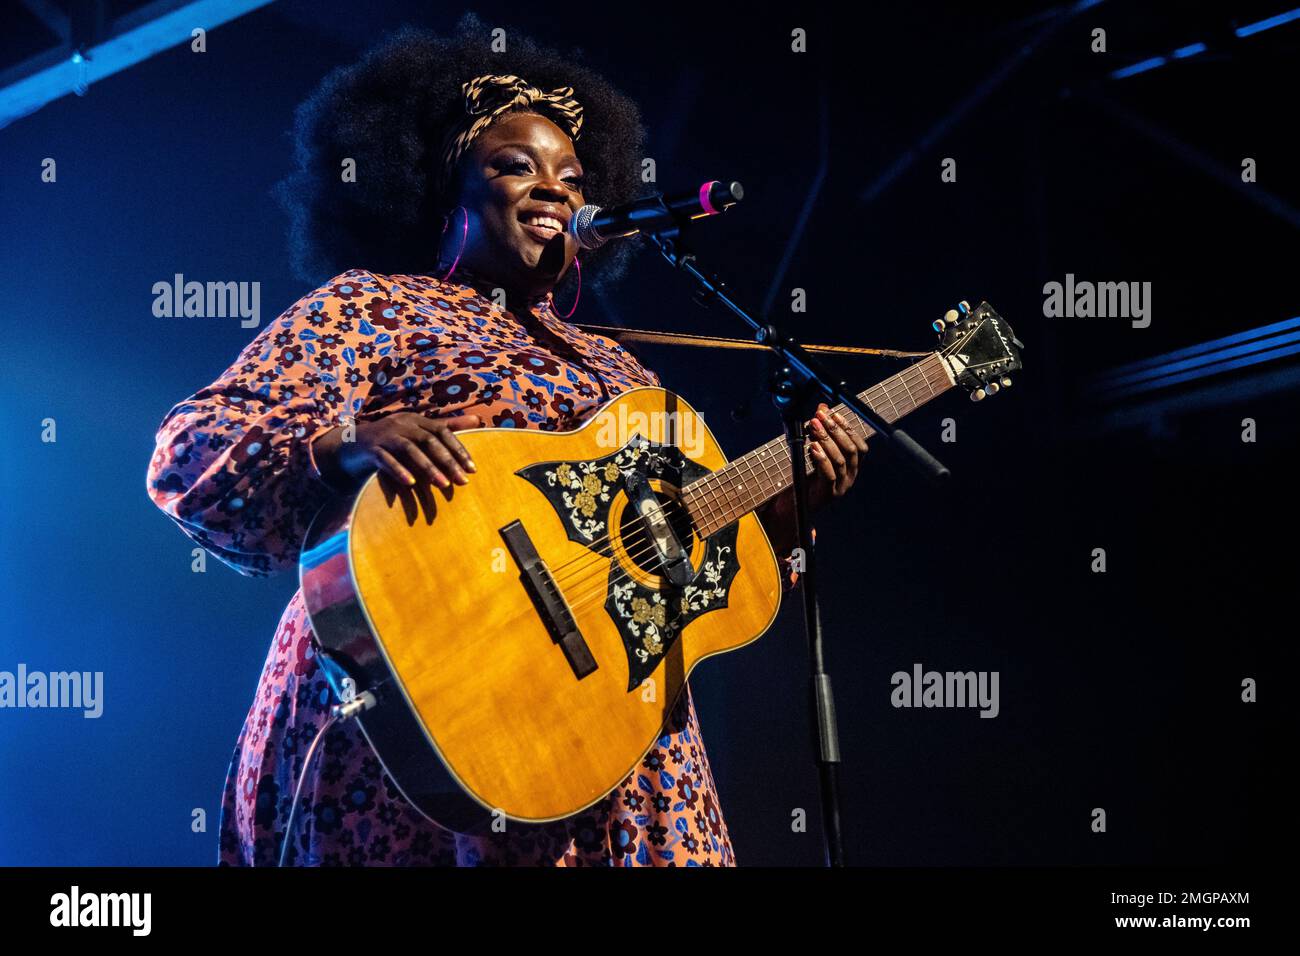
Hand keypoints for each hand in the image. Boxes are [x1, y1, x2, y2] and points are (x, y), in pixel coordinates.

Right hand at [314, 411, 483, 489]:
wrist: (353, 444)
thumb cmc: (393, 440)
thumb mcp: (419, 432)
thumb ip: (447, 427)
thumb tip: (477, 420)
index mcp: (416, 419)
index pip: (442, 431)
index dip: (458, 449)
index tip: (473, 468)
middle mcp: (401, 424)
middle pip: (428, 441)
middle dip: (447, 461)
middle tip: (463, 481)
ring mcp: (385, 435)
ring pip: (409, 450)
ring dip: (428, 468)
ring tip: (443, 484)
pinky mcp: (370, 449)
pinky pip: (386, 459)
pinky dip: (399, 470)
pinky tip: (411, 483)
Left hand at [805, 402, 867, 509]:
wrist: (799, 503)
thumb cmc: (809, 476)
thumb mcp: (816, 449)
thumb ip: (821, 430)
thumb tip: (822, 408)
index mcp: (853, 466)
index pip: (859, 446)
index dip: (848, 428)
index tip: (834, 414)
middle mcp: (851, 476)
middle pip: (850, 450)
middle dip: (835, 431)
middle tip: (820, 418)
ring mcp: (841, 486)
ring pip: (840, 461)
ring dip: (826, 441)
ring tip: (814, 428)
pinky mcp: (828, 494)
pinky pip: (828, 475)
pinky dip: (821, 459)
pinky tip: (813, 447)